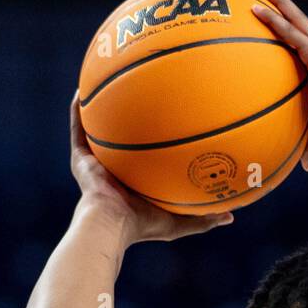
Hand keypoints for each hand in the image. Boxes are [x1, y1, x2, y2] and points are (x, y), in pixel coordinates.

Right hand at [68, 92, 234, 243]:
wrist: (111, 225)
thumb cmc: (143, 226)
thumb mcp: (179, 222)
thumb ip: (203, 218)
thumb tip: (230, 215)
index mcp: (134, 183)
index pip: (144, 157)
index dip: (154, 141)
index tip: (168, 121)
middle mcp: (113, 170)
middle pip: (122, 137)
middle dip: (129, 117)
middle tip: (141, 95)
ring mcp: (95, 163)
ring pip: (97, 128)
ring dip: (100, 107)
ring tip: (106, 80)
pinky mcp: (80, 158)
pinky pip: (77, 128)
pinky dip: (77, 110)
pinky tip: (82, 89)